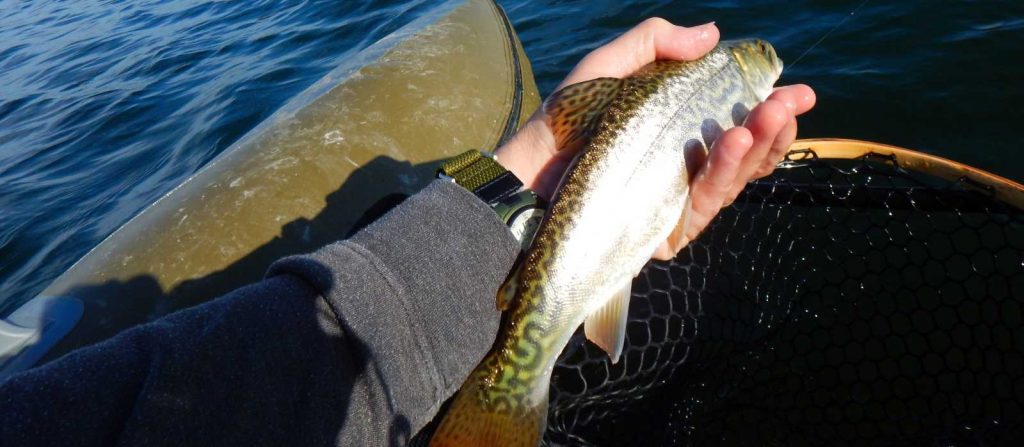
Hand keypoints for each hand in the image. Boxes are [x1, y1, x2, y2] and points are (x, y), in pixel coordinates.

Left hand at [495, 18, 815, 260]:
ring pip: (733, 180)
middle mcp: (685, 167)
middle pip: (745, 154)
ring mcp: (676, 201)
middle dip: (773, 126)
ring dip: (756, 147)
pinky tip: (736, 142)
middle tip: (794, 100)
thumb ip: (656, 44)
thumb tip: (713, 34)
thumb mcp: (609, 67)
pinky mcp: (664, 230)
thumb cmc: (567, 119)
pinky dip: (723, 174)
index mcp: (679, 131)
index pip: (736, 123)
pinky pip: (704, 206)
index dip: (767, 109)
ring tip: (765, 118)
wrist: (529, 168)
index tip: (792, 88)